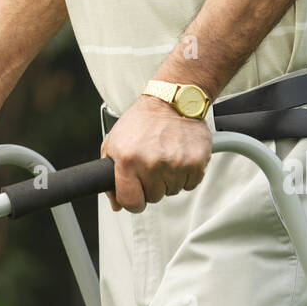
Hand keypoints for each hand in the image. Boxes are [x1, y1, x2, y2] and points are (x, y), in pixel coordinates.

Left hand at [101, 94, 211, 212]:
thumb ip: (110, 175)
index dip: (132, 201)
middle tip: (152, 163)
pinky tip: (179, 155)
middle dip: (151, 184)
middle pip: (153, 198)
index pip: (130, 202)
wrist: (172, 101)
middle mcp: (152, 163)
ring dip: (169, 179)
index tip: (136, 194)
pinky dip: (186, 174)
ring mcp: (175, 163)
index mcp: (128, 160)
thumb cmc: (142, 121)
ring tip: (165, 155)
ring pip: (172, 191)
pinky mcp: (196, 162)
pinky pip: (190, 184)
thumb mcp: (114, 143)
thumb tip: (117, 205)